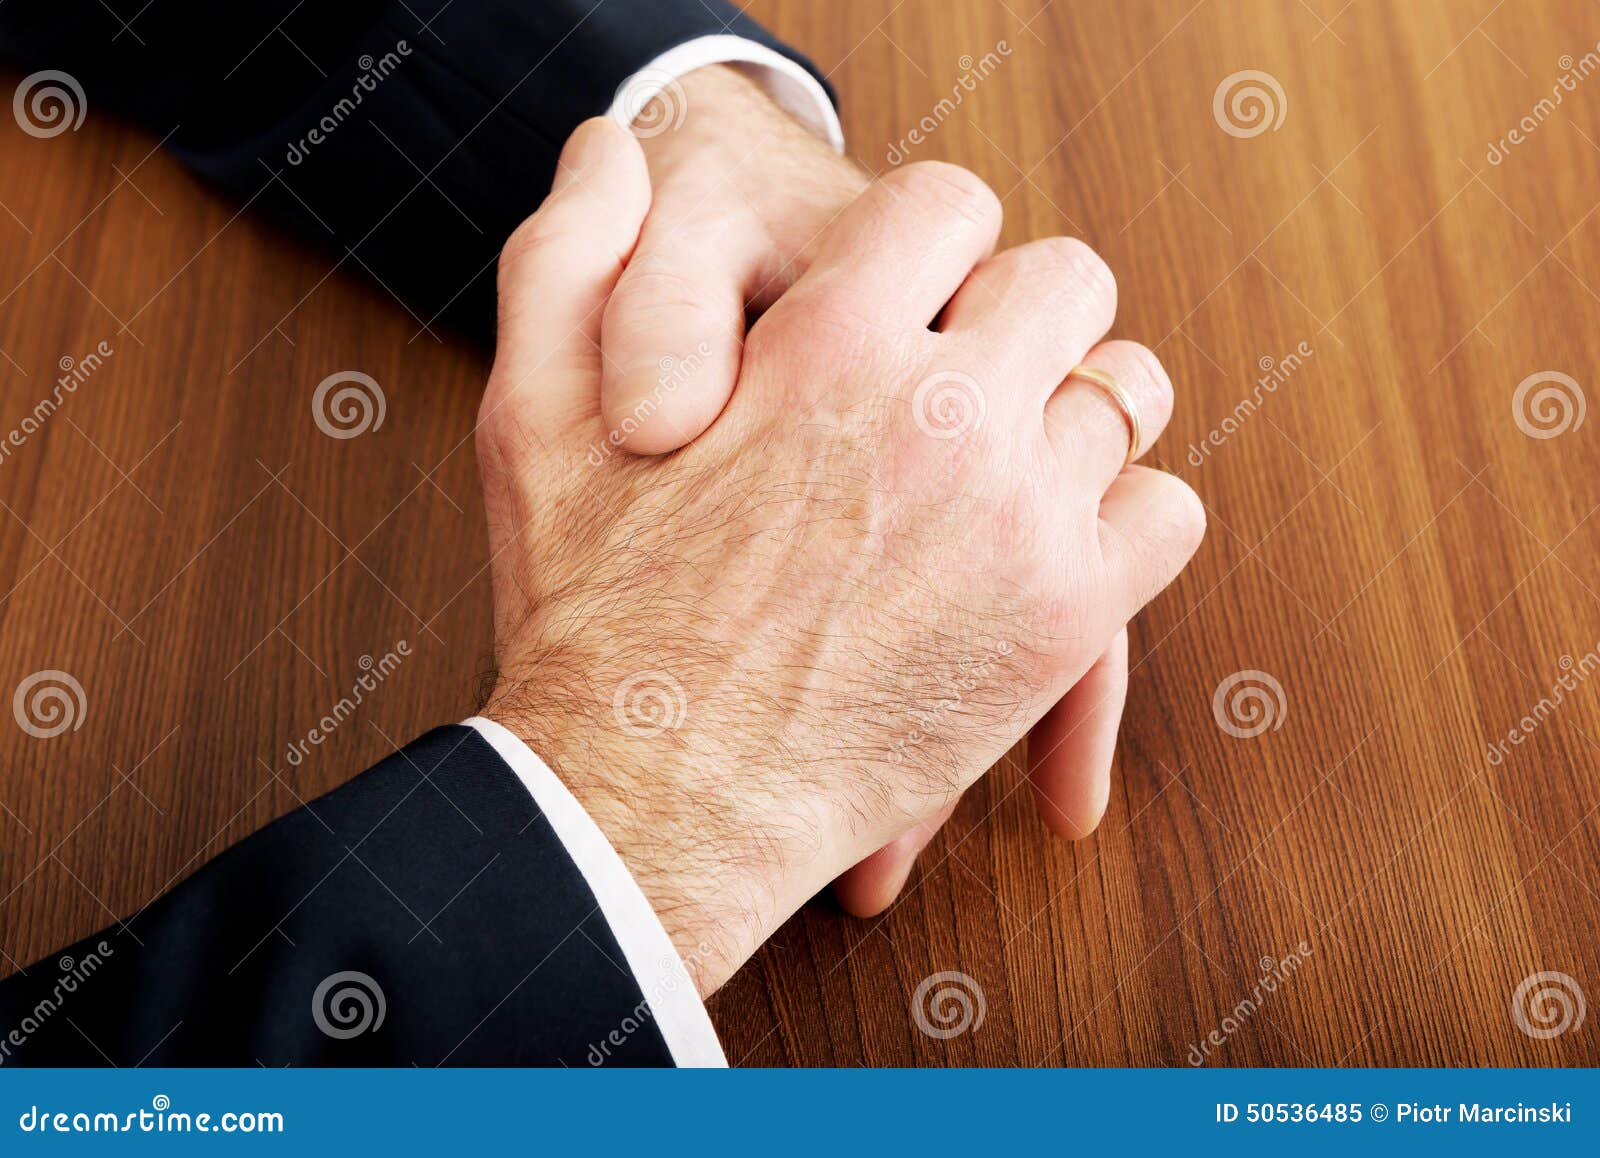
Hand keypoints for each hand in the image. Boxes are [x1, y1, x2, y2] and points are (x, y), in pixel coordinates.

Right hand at [477, 119, 1203, 993]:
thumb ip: (563, 263)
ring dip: (1071, 417)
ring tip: (1007, 463)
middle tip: (973, 374)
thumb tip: (602, 146)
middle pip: (1065, 281)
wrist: (652, 800)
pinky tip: (1051, 545)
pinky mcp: (1062, 617)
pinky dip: (1124, 520)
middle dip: (1021, 317)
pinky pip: (1164, 512)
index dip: (936, 242)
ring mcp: (1016, 515)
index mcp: (823, 345)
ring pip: (1123, 394)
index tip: (917, 294)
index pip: (949, 204)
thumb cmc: (591, 620)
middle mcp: (939, 412)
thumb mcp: (532, 422)